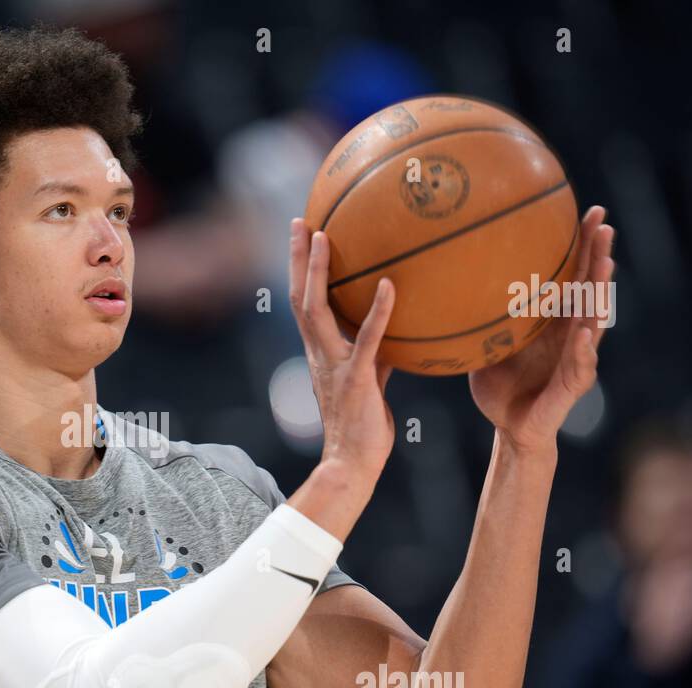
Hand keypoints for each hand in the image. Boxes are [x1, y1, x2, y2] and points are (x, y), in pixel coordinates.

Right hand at [288, 218, 395, 480]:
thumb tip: (395, 330)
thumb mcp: (370, 381)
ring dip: (318, 272)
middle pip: (299, 296)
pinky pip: (367, 339)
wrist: (351, 463)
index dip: (299, 270)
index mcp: (319, 353)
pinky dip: (377, 311)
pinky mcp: (356, 378)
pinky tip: (388, 285)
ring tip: (323, 237)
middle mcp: (318, 353)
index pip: (303, 303)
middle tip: (301, 221)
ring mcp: (334, 364)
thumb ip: (376, 353)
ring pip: (317, 310)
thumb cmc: (361, 427)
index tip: (302, 236)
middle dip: (297, 259)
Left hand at [468, 206, 615, 452]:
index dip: (580, 246)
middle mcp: (570, 334)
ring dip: (600, 292)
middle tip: (603, 221)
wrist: (510, 430)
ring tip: (605, 264)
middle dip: (599, 255)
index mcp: (552, 322)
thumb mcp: (484, 346)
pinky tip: (584, 332)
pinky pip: (579, 366)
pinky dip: (582, 349)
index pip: (570, 276)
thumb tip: (443, 288)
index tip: (585, 212)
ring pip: (593, 320)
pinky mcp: (571, 386)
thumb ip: (475, 320)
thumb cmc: (499, 387)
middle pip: (590, 288)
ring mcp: (576, 358)